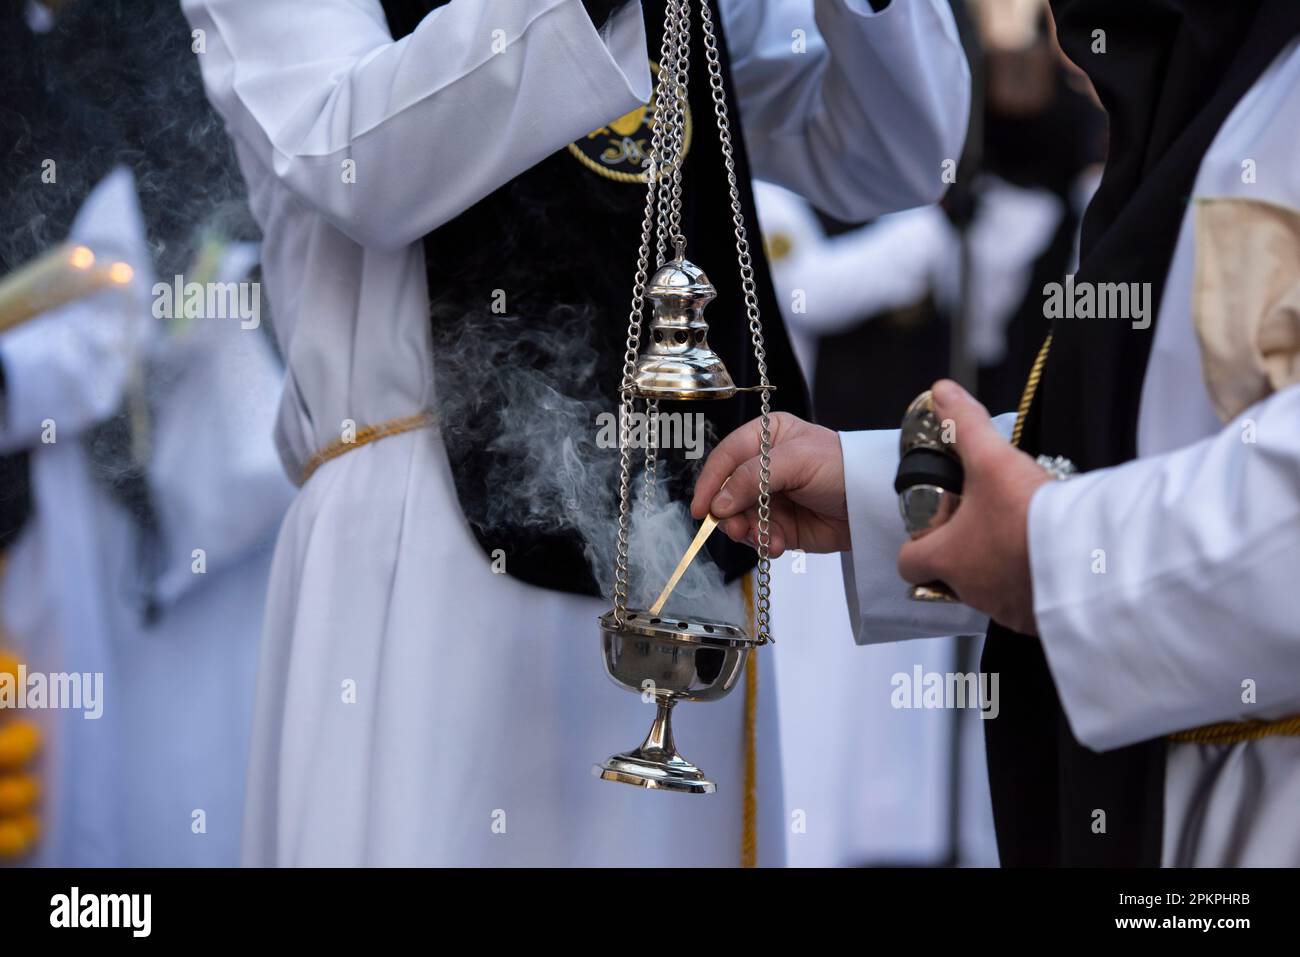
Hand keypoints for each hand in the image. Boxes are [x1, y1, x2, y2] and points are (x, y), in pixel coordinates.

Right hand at [691, 411, 850, 557]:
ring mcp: (770, 498)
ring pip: (739, 519)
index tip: (702, 508)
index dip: (710, 482)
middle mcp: (764, 467)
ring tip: (767, 539)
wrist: (875, 502)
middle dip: (731, 514)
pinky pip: (758, 537)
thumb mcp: (796, 461)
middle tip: (739, 529)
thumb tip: (720, 503)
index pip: (726, 458)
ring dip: (749, 532)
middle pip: (727, 493)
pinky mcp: (781, 525)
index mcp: (765, 438)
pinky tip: (779, 544)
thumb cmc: (842, 467)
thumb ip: (753, 477)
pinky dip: (764, 543)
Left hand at [896, 380, 1049, 634]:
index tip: (936, 524)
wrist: (1093, 560)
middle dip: (963, 553)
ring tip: (1021, 536)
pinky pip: (1026, 604)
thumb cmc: (1031, 517)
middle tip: (984, 524)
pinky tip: (1050, 558)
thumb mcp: (993, 460)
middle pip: (950, 576)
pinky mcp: (1039, 620)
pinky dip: (1033, 584)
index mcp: (947, 559)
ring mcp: (1005, 609)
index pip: (909, 563)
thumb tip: (943, 392)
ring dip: (999, 567)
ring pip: (989, 590)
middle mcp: (971, 591)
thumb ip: (964, 425)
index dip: (917, 543)